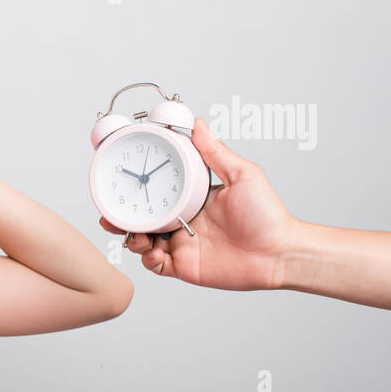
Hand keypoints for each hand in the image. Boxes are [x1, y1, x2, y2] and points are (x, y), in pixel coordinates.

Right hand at [99, 118, 301, 289]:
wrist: (280, 253)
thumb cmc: (268, 215)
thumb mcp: (243, 175)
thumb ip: (215, 152)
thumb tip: (198, 124)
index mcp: (192, 198)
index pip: (156, 191)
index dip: (137, 189)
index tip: (123, 181)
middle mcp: (183, 221)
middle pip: (142, 218)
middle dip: (121, 218)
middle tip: (110, 216)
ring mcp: (182, 245)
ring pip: (142, 242)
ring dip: (132, 239)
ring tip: (135, 236)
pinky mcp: (184, 267)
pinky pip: (155, 265)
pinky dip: (147, 260)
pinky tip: (153, 252)